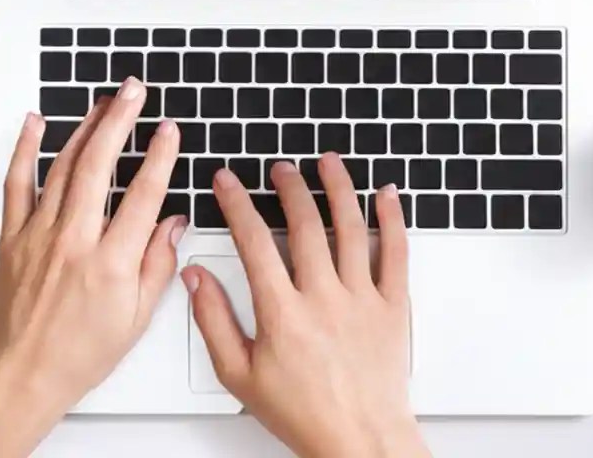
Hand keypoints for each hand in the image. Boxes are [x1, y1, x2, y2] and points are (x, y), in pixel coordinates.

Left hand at [0, 77, 185, 456]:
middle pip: (98, 166)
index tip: (169, 130)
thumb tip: (173, 223)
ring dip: (85, 128)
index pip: (141, 194)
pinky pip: (18, 184)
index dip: (159, 156)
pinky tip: (36, 124)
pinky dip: (26, 150)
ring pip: (62, 167)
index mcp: (111, 263)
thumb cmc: (80, 352)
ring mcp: (39, 235)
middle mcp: (73, 242)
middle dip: (119, 121)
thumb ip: (159, 264)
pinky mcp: (13, 237)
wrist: (25, 372)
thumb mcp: (138, 316)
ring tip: (104, 102)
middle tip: (133, 92)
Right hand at [182, 157, 429, 457]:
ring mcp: (363, 299)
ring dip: (338, 188)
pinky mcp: (393, 306)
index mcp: (283, 313)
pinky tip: (385, 195)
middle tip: (280, 169)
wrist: (359, 440)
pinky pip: (396, 252)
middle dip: (289, 187)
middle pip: (304, 224)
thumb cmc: (303, 414)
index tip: (228, 183)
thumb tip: (196, 279)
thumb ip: (214, 321)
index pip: (253, 242)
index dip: (237, 205)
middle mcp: (324, 298)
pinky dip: (392, 219)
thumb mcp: (240, 375)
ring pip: (351, 228)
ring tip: (328, 163)